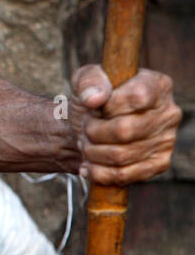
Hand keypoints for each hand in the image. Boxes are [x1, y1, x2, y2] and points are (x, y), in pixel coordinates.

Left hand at [69, 65, 181, 184]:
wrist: (90, 128)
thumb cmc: (92, 100)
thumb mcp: (85, 78)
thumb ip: (89, 80)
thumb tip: (95, 99)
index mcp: (158, 85)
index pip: (137, 97)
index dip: (109, 105)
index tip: (94, 106)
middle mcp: (169, 113)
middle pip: (125, 130)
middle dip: (94, 131)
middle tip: (86, 127)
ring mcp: (166, 141)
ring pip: (121, 156)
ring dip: (92, 152)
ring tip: (86, 144)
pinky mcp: (159, 164)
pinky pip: (124, 175)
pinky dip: (98, 172)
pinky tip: (89, 164)